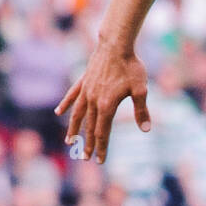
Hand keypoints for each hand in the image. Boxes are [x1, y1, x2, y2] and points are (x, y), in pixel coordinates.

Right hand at [55, 39, 149, 162]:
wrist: (116, 44)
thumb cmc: (131, 66)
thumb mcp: (141, 89)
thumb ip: (142, 110)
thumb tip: (146, 129)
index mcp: (106, 106)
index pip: (102, 132)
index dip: (102, 147)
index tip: (100, 161)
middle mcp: (93, 101)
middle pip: (89, 127)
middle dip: (88, 144)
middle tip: (86, 158)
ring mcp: (86, 91)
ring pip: (77, 114)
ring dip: (73, 129)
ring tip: (69, 141)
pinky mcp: (83, 81)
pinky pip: (72, 96)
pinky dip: (65, 104)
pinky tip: (58, 112)